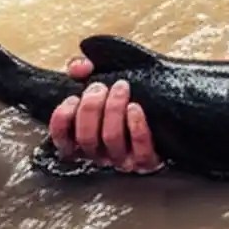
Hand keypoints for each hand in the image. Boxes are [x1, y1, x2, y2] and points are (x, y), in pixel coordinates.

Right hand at [47, 56, 163, 173]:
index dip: (62, 120)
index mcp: (84, 140)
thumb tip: (80, 67)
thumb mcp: (102, 81)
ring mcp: (123, 160)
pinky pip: (140, 149)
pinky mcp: (147, 161)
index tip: (73, 97)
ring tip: (121, 87)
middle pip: (86, 137)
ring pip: (111, 138)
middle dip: (91, 108)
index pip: (61, 140)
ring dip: (113, 109)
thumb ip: (84, 70)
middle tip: (100, 86)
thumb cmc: (127, 98)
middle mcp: (100, 154)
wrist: (167, 115)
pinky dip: (136, 126)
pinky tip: (135, 107)